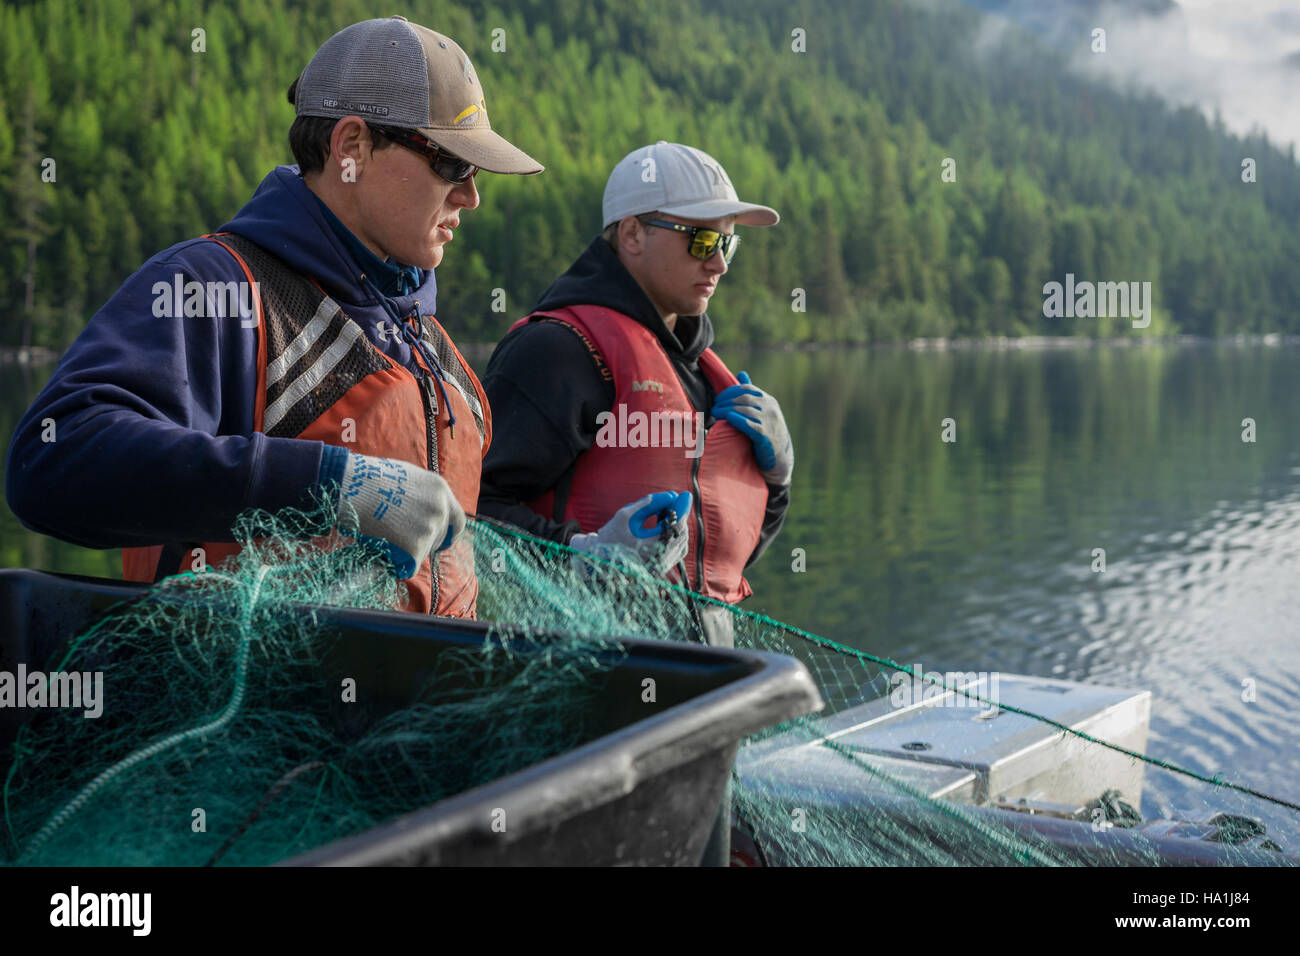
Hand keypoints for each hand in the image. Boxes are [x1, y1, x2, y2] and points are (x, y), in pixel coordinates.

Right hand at [336, 452, 465, 578]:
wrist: (349, 486)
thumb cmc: (367, 480)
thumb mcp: (405, 478)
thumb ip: (420, 495)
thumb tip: (419, 511)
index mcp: (440, 489)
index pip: (457, 520)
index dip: (447, 533)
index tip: (439, 541)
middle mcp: (440, 509)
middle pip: (439, 539)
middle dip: (423, 543)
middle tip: (399, 540)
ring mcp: (430, 528)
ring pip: (422, 553)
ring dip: (404, 551)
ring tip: (381, 534)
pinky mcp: (416, 546)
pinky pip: (408, 566)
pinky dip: (394, 564)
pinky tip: (379, 546)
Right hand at [569, 491, 691, 575]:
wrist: (600, 558)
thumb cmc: (610, 535)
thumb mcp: (625, 515)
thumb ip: (646, 504)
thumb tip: (669, 496)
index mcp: (651, 547)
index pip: (676, 526)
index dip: (682, 509)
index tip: (685, 495)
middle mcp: (659, 559)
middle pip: (681, 534)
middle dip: (682, 515)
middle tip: (679, 499)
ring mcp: (660, 566)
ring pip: (681, 543)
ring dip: (679, 525)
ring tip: (669, 511)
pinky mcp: (660, 567)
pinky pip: (676, 551)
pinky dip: (676, 536)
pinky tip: (666, 523)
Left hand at [710, 371, 792, 485]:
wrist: (780, 459)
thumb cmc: (767, 433)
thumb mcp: (762, 411)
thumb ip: (752, 394)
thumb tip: (741, 373)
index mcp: (769, 401)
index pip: (747, 389)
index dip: (730, 391)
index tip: (718, 399)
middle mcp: (770, 409)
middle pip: (743, 398)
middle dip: (725, 401)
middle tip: (714, 407)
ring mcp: (768, 422)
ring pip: (744, 409)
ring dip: (726, 409)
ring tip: (715, 413)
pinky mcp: (764, 436)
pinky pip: (748, 424)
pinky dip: (736, 419)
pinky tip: (726, 418)